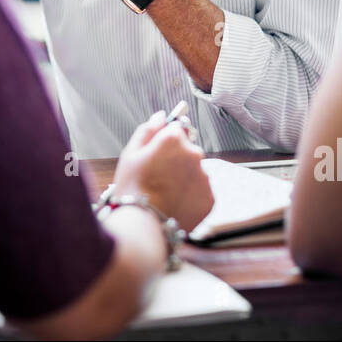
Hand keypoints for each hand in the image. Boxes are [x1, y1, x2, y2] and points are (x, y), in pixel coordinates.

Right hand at [112, 110, 213, 232]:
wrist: (143, 225)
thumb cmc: (133, 189)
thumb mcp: (131, 154)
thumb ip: (148, 130)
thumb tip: (160, 116)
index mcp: (174, 139)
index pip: (176, 128)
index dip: (164, 141)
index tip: (157, 153)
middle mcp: (194, 154)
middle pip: (187, 150)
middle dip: (176, 160)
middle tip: (158, 177)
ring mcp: (204, 177)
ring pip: (195, 171)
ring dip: (185, 178)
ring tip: (166, 193)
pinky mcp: (210, 198)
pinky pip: (201, 191)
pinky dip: (191, 196)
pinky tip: (175, 203)